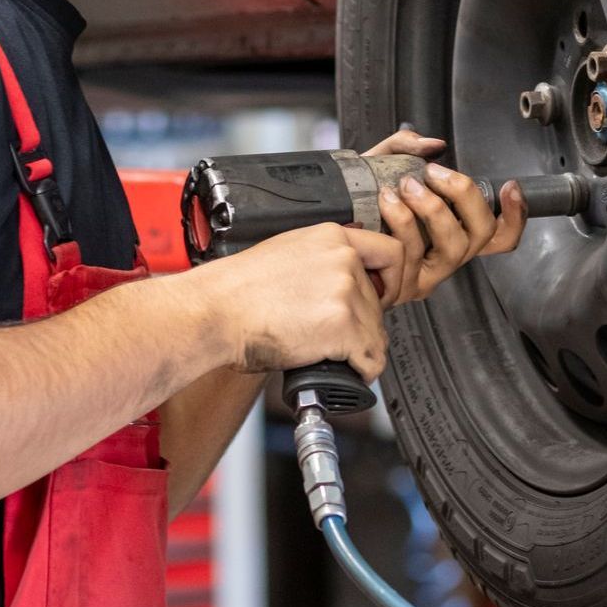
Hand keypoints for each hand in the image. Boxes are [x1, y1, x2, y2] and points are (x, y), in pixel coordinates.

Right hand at [198, 222, 402, 380]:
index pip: (392, 251)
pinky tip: (345, 370)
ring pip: (378, 331)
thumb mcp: (288, 254)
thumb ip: (322, 260)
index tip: (383, 296)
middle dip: (366, 324)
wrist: (214, 312)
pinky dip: (362, 370)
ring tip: (333, 354)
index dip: (392, 280)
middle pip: (382, 300)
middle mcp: (343, 258)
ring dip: (361, 349)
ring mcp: (345, 290)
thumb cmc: (237, 291)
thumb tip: (346, 281)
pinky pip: (371, 356)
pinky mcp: (342, 324)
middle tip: (342, 337)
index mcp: (331, 237)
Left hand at [366, 128, 526, 305]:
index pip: (498, 235)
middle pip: (482, 234)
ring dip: (433, 208)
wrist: (314, 228)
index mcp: (449, 235)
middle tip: (434, 173)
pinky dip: (402, 222)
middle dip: (463, 195)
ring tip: (405, 186)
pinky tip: (385, 203)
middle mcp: (444, 259)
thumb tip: (433, 144)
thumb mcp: (379, 166)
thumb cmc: (352, 205)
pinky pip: (414, 255)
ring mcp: (424, 275)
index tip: (510, 187)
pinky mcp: (399, 285)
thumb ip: (405, 147)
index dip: (515, 215)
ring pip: (453, 246)